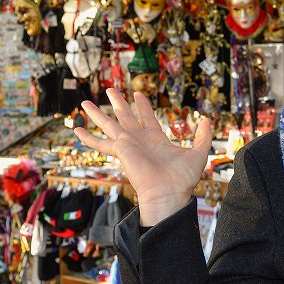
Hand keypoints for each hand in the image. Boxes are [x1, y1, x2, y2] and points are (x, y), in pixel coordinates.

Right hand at [74, 88, 211, 225]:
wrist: (169, 193)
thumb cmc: (182, 179)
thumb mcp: (198, 153)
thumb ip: (202, 136)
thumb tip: (208, 120)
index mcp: (156, 140)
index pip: (147, 118)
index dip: (142, 106)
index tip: (138, 94)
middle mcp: (140, 141)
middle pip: (125, 117)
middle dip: (118, 103)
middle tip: (111, 90)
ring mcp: (128, 145)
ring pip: (109, 125)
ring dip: (98, 113)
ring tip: (84, 102)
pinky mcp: (120, 150)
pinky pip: (100, 143)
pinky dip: (87, 137)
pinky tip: (75, 130)